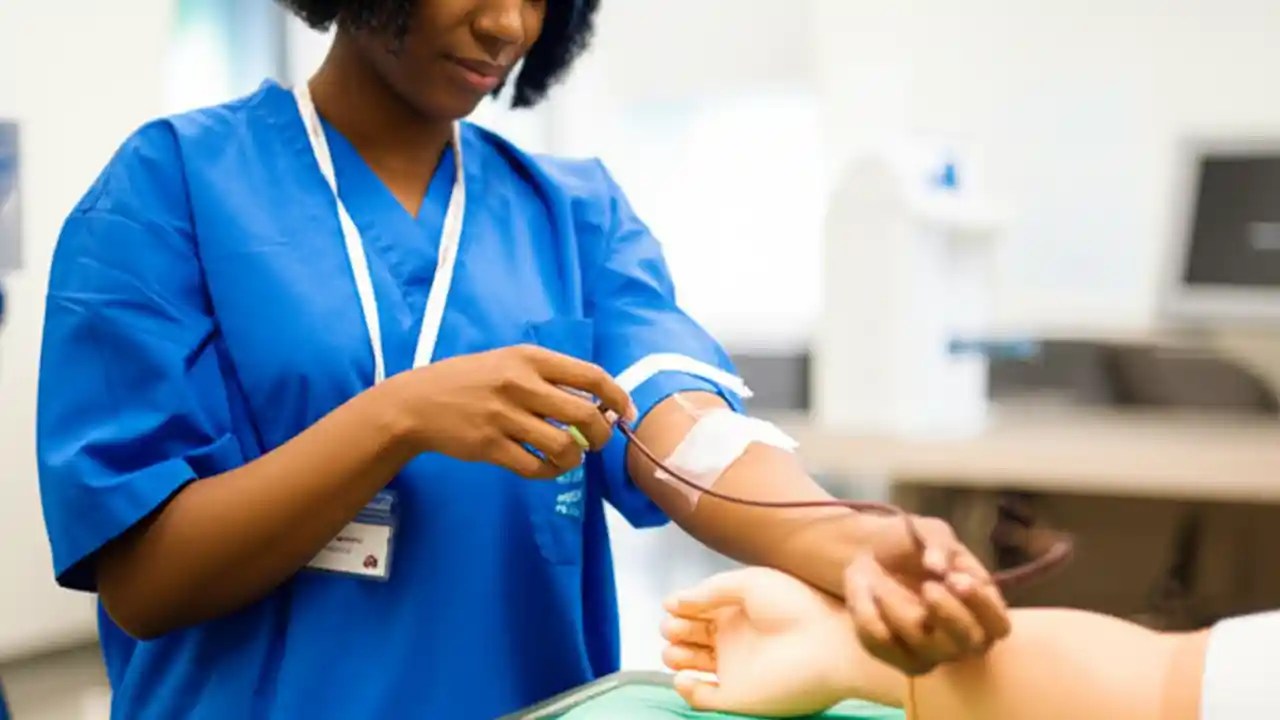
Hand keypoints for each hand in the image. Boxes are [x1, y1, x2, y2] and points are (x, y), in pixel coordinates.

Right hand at [385, 344, 634, 477]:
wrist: (418, 403)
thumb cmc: (471, 380)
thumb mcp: (509, 362)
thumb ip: (548, 376)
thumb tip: (596, 401)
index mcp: (530, 358)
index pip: (591, 376)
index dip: (617, 396)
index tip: (625, 413)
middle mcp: (520, 384)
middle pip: (585, 415)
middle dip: (601, 434)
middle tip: (597, 441)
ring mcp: (504, 417)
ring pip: (564, 447)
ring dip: (576, 458)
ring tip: (569, 457)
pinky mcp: (490, 447)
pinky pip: (536, 468)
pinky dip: (550, 472)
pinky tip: (546, 467)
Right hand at [661, 567, 893, 716]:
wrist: (830, 645)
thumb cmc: (795, 605)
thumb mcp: (749, 582)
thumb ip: (709, 590)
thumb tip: (672, 601)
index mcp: (737, 610)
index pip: (699, 611)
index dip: (681, 608)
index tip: (671, 606)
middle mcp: (734, 639)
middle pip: (692, 637)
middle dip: (675, 631)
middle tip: (674, 629)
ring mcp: (735, 669)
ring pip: (693, 666)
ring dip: (676, 658)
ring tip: (675, 651)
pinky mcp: (738, 697)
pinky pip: (704, 698)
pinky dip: (687, 690)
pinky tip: (683, 676)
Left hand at [847, 515, 1010, 675]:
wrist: (869, 553)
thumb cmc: (912, 544)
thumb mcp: (930, 532)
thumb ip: (940, 545)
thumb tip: (937, 566)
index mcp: (982, 608)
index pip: (998, 624)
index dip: (982, 606)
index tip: (956, 579)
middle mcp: (963, 639)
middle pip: (969, 643)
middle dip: (948, 613)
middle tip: (928, 587)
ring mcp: (932, 653)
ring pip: (920, 641)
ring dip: (895, 601)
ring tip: (879, 576)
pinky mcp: (899, 659)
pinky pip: (881, 642)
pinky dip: (867, 609)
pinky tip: (866, 590)